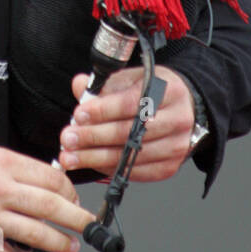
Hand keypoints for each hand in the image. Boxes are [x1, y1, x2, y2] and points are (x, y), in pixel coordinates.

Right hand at [0, 142, 94, 251]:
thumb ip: (14, 166)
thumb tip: (44, 179)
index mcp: (2, 164)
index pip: (49, 178)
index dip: (69, 190)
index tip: (74, 197)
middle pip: (49, 205)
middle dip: (76, 218)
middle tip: (89, 224)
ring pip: (35, 234)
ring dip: (58, 242)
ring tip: (70, 245)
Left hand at [56, 65, 195, 182]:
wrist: (182, 108)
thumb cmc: (152, 92)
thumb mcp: (130, 79)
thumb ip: (103, 85)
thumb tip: (79, 85)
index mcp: (168, 90)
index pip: (132, 103)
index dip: (103, 111)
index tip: (79, 115)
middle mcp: (177, 119)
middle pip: (131, 133)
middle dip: (94, 137)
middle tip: (68, 139)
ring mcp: (176, 146)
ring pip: (131, 156)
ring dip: (95, 158)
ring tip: (71, 157)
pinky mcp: (169, 167)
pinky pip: (136, 173)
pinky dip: (110, 170)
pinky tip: (90, 164)